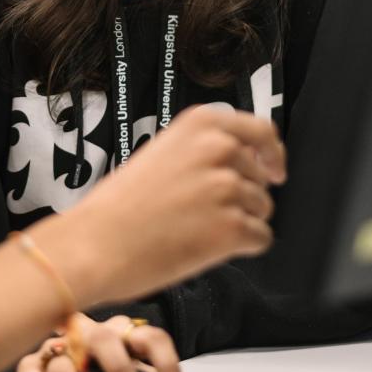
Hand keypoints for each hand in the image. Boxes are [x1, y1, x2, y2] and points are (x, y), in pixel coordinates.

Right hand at [59, 104, 285, 305]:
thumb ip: (201, 149)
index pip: (262, 130)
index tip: (274, 168)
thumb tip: (237, 164)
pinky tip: (209, 246)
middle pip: (262, 175)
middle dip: (245, 195)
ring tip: (200, 229)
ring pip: (263, 208)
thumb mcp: (161, 152)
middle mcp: (219, 149)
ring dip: (242, 221)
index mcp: (201, 125)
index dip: (271, 153)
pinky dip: (242, 247)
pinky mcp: (233, 227)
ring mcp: (228, 188)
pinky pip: (261, 238)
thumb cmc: (118, 206)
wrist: (97, 243)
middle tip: (209, 211)